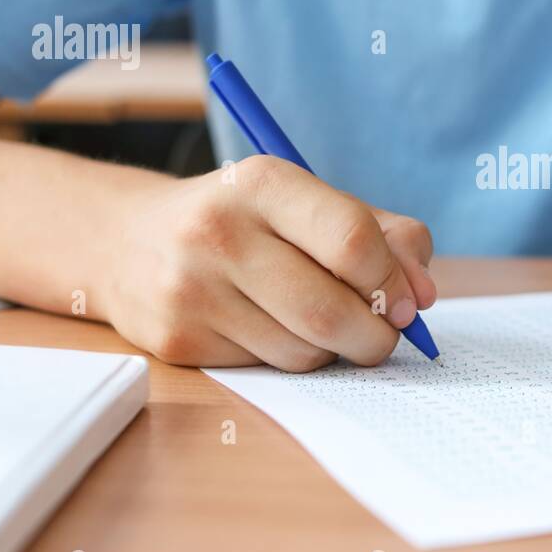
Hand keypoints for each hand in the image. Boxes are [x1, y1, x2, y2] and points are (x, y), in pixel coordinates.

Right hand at [100, 155, 435, 369]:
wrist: (127, 240)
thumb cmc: (246, 220)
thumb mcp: (310, 202)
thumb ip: (384, 235)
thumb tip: (424, 293)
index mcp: (263, 183)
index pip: (353, 240)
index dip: (394, 281)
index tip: (410, 301)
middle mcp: (218, 233)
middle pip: (330, 309)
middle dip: (376, 334)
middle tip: (384, 334)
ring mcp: (192, 290)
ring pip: (304, 349)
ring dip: (334, 349)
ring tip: (323, 323)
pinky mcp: (178, 341)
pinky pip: (269, 369)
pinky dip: (292, 357)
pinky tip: (273, 328)